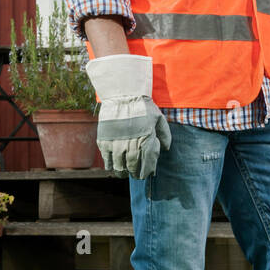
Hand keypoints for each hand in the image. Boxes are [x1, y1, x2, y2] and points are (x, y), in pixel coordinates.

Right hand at [85, 53, 171, 178]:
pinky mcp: (104, 142)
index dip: (146, 172)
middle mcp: (130, 145)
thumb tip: (166, 148)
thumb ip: (164, 134)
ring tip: (124, 172)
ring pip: (118, 167)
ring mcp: (115, 144)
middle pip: (132, 168)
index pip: (146, 164)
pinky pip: (106, 160)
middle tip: (136, 175)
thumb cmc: (142, 106)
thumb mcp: (158, 118)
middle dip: (135, 173)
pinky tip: (113, 165)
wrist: (122, 95)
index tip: (146, 174)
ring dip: (122, 172)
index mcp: (145, 141)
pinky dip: (110, 165)